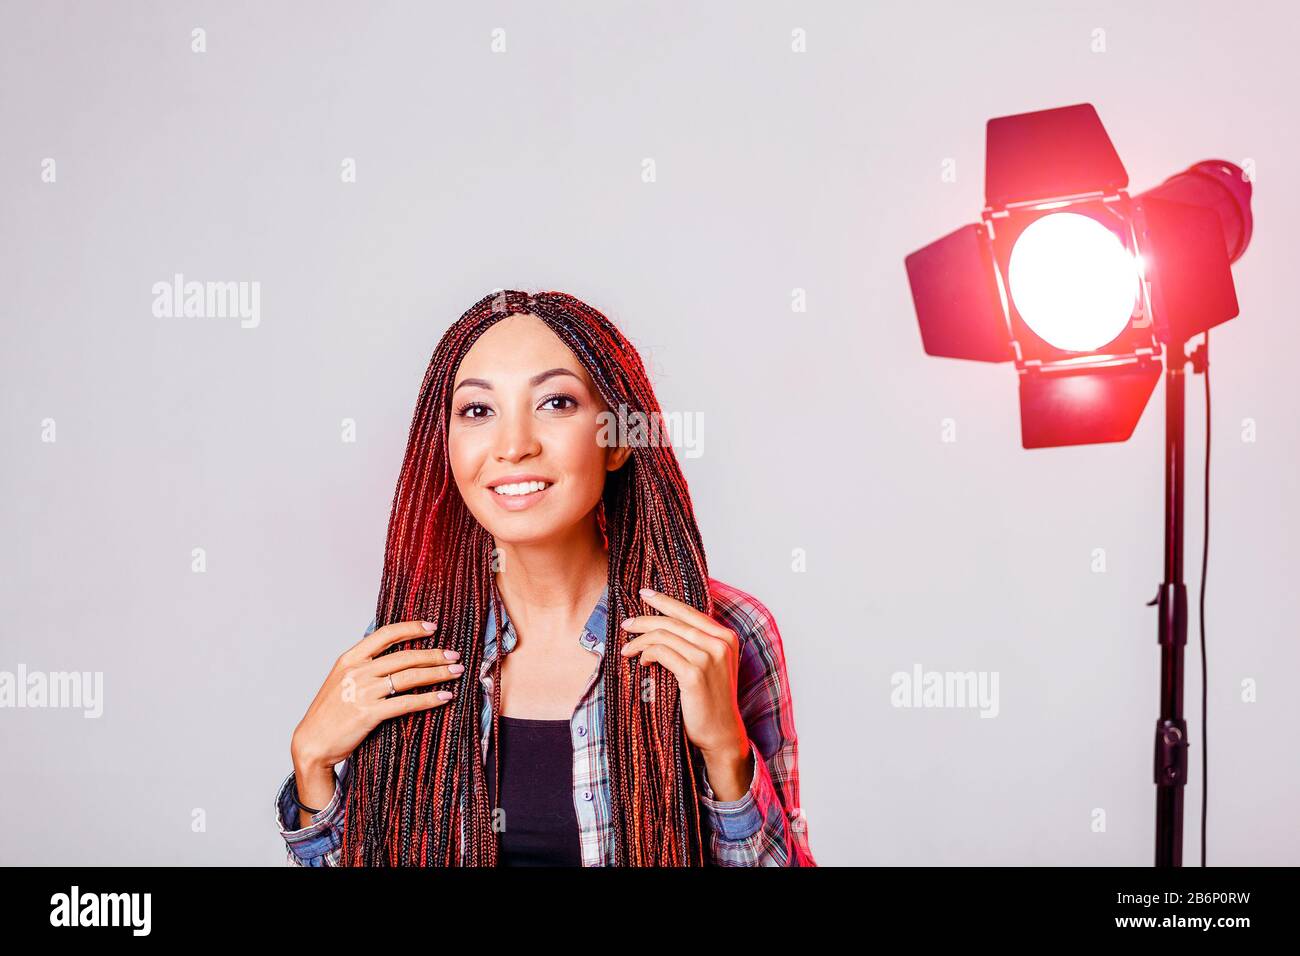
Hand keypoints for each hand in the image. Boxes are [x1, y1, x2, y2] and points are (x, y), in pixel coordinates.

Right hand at [290, 620, 461, 779]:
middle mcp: (357, 672)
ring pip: (409, 677)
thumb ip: (364, 666)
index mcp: (349, 659)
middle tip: (454, 655)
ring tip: (456, 673)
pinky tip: (444, 697)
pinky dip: (429, 699)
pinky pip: (407, 703)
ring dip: (438, 674)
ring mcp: (363, 692)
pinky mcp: (369, 713)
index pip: (385, 634)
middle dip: (434, 655)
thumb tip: (395, 655)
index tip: (432, 628)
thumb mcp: (341, 680)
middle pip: (404, 656)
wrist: (311, 743)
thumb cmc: (329, 713)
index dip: (411, 628)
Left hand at [618, 588, 750, 783]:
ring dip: (641, 640)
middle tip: (626, 624)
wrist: (722, 733)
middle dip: (645, 620)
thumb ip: (698, 643)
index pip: (689, 611)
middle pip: (674, 621)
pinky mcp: (695, 673)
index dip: (664, 601)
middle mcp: (720, 643)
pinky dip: (647, 653)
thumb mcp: (712, 665)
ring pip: (665, 635)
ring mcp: (708, 657)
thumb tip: (665, 626)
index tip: (644, 593)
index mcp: (726, 636)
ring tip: (628, 648)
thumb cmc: (711, 700)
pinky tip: (641, 661)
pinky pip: (662, 652)